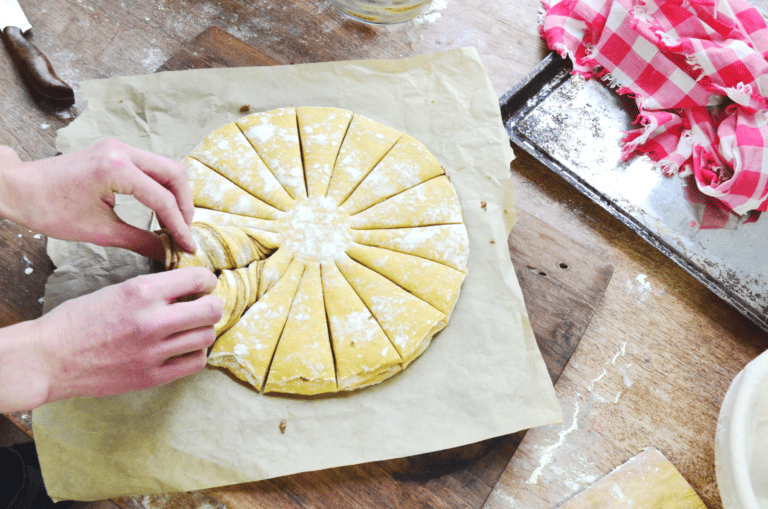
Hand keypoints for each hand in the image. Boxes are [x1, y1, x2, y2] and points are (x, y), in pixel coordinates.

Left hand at [0, 139, 195, 259]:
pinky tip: (159, 209)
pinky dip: (161, 188)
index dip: (180, 226)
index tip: (189, 247)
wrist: (19, 189)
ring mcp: (119, 148)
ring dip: (175, 196)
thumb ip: (139, 241)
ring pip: (166, 168)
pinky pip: (151, 167)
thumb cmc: (49, 209)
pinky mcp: (116, 152)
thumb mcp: (98, 232)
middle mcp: (121, 151)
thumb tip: (166, 253)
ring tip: (175, 223)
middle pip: (175, 174)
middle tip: (184, 232)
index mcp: (115, 169)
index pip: (162, 199)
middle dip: (185, 205)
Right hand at [0, 267, 222, 410]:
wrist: (50, 358)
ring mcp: (153, 351)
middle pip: (211, 310)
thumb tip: (188, 288)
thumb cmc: (79, 320)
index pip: (198, 279)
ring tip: (190, 328)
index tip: (204, 285)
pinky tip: (182, 348)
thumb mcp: (117, 290)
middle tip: (203, 306)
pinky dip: (194, 353)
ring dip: (203, 330)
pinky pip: (195, 362)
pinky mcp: (152, 377)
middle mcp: (152, 320)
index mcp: (141, 291)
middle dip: (212, 304)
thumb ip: (155, 289)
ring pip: (206, 337)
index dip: (206, 280)